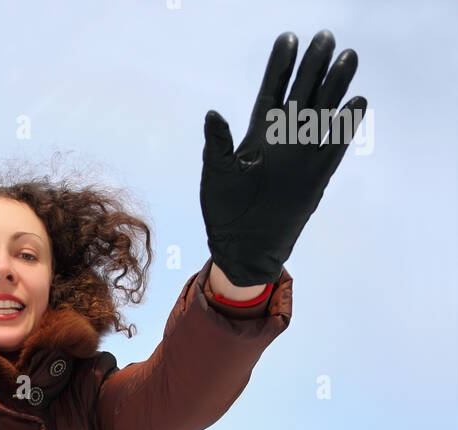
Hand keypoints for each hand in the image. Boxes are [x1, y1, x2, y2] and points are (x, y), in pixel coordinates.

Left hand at [199, 30, 366, 285]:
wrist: (244, 250)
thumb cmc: (224, 213)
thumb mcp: (216, 176)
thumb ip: (217, 144)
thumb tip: (212, 114)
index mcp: (258, 134)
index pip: (272, 90)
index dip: (281, 65)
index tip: (289, 38)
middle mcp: (283, 139)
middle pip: (303, 92)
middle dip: (314, 65)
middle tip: (326, 38)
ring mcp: (303, 155)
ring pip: (323, 111)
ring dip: (336, 85)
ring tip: (349, 57)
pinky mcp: (318, 175)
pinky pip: (336, 145)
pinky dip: (347, 125)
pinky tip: (358, 101)